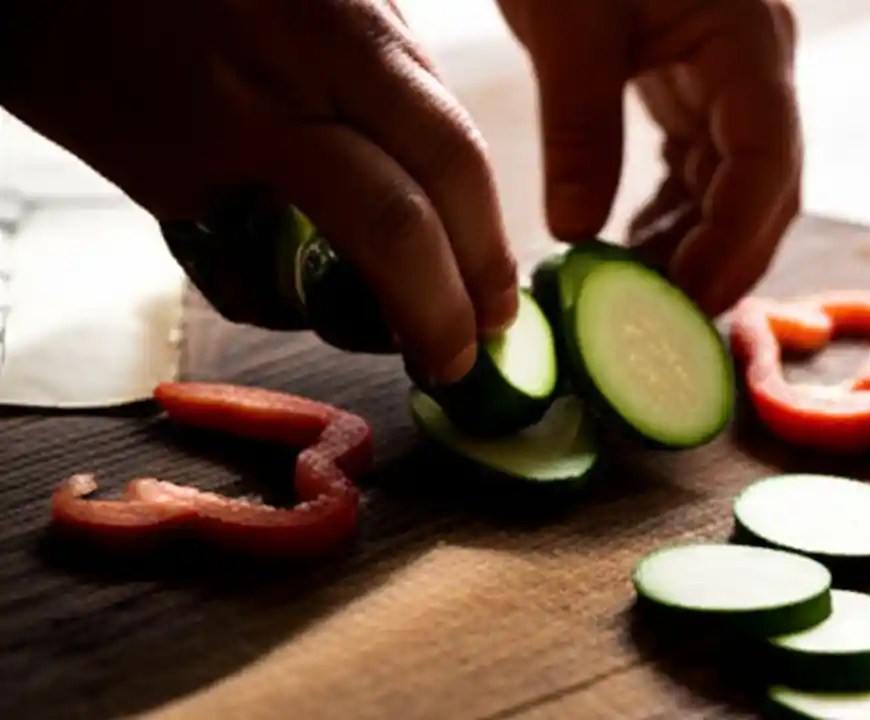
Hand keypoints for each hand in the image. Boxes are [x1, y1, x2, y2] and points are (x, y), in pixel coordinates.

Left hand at [0, 0, 517, 383]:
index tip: (444, 361)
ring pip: (449, 111)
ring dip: (472, 199)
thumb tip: (318, 274)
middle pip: (455, 161)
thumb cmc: (65, 41)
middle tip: (494, 317)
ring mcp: (355, 4)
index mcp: (250, 105)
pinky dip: (433, 141)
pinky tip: (430, 182)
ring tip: (473, 261)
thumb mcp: (138, 156)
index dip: (434, 306)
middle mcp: (324, 44)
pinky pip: (420, 73)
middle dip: (488, 252)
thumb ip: (235, 215)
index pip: (389, 222)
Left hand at [498, 0, 800, 315]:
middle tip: (668, 321)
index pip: (765, 155)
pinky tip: (630, 254)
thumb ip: (578, 125)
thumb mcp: (566, 24)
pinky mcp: (693, 93)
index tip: (685, 295)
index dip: (733, 236)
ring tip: (639, 297)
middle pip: (767, 186)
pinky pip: (697, 174)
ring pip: (735, 188)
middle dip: (725, 259)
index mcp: (748, 38)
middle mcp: (755, 66)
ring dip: (697, 248)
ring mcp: (728, 83)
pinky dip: (672, 221)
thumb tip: (574, 231)